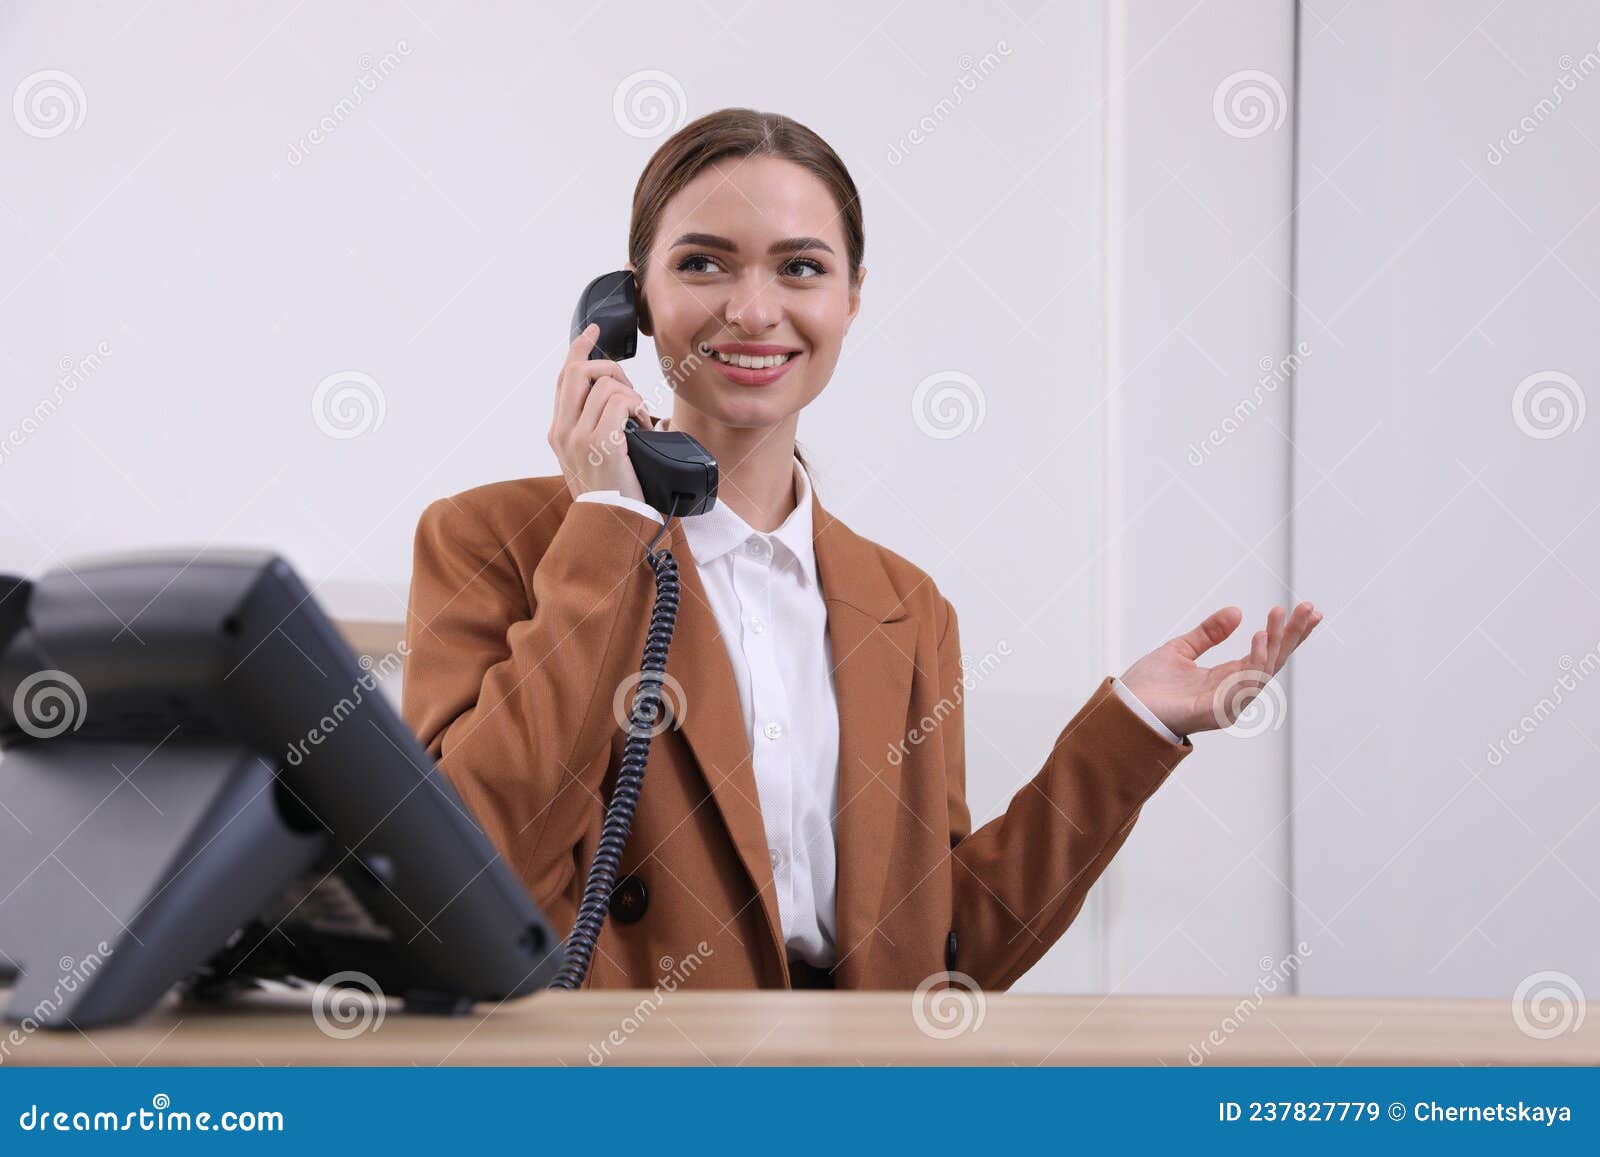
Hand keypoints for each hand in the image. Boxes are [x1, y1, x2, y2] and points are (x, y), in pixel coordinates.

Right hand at [549, 322, 656, 502]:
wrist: (609, 526)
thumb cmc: (609, 495)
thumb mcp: (590, 459)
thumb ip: (591, 428)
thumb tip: (613, 399)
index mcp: (558, 432)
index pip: (564, 377)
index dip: (579, 348)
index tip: (593, 330)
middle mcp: (562, 431)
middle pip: (578, 370)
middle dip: (610, 368)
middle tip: (630, 391)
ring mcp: (579, 438)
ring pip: (605, 385)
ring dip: (632, 396)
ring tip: (641, 421)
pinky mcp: (601, 444)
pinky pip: (619, 402)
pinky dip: (638, 407)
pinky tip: (644, 424)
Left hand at [1119, 602, 1321, 736]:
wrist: (1123, 708)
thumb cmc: (1148, 687)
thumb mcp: (1181, 649)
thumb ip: (1208, 634)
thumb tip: (1237, 611)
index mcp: (1227, 677)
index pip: (1267, 652)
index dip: (1287, 632)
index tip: (1307, 610)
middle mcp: (1233, 691)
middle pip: (1274, 661)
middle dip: (1293, 636)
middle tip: (1311, 609)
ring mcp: (1228, 703)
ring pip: (1263, 671)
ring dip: (1275, 642)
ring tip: (1278, 616)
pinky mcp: (1217, 710)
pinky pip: (1244, 684)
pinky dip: (1256, 661)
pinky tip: (1259, 636)